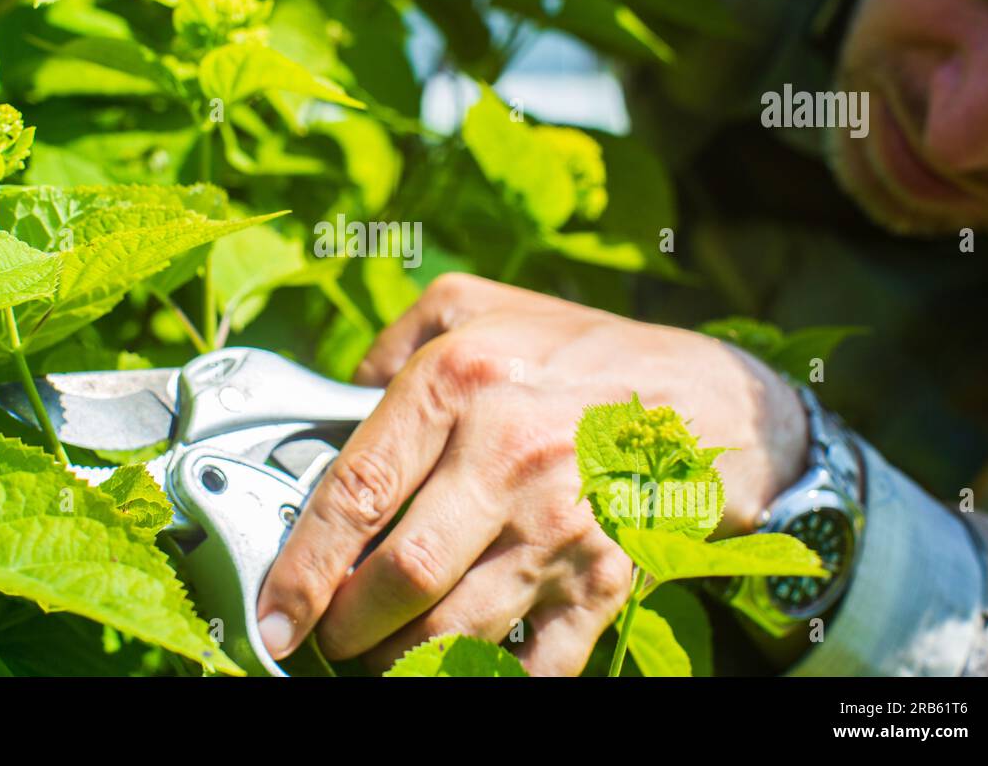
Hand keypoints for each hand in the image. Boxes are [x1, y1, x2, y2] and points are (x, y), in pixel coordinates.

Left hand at [256, 273, 807, 674]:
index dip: (301, 567)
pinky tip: (457, 672)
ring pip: (455, 631)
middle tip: (327, 637)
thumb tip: (333, 399)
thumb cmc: (582, 352)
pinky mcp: (606, 576)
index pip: (356, 491)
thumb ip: (393, 342)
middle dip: (347, 626)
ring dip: (401, 662)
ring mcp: (563, 520)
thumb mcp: (477, 305)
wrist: (713, 397)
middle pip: (401, 575)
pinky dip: (485, 683)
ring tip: (381, 655)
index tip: (274, 614)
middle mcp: (508, 451)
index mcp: (460, 379)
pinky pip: (534, 664)